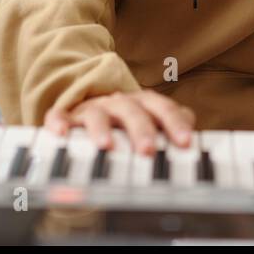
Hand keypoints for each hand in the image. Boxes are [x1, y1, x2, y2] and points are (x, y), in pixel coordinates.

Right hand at [43, 89, 195, 155]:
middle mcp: (118, 103)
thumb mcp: (151, 122)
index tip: (185, 142)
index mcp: (143, 103)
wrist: (90, 104)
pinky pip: (59, 116)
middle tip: (147, 150)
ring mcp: (92, 109)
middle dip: (141, 129)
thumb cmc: (126, 121)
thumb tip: (195, 140)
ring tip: (106, 145)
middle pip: (131, 110)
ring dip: (101, 128)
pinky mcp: (67, 117)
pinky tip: (60, 134)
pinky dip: (59, 123)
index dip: (174, 123)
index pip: (162, 108)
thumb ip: (172, 126)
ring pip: (97, 113)